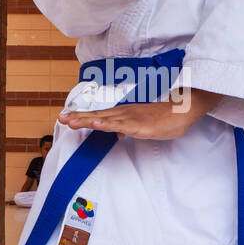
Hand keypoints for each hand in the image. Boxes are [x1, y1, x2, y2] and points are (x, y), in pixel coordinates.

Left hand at [58, 87, 219, 141]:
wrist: (183, 110)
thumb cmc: (164, 117)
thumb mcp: (142, 126)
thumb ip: (127, 129)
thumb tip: (116, 134)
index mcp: (123, 114)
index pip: (98, 116)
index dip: (81, 117)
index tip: (65, 118)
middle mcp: (124, 114)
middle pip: (97, 116)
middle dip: (78, 118)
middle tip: (60, 119)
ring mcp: (131, 118)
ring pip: (105, 120)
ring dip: (87, 120)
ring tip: (71, 121)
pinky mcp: (140, 125)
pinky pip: (122, 126)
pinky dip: (108, 125)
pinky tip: (98, 125)